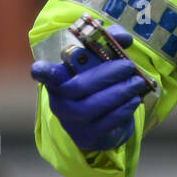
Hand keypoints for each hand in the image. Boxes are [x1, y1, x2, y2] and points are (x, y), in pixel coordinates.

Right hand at [31, 30, 144, 151]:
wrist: (105, 118)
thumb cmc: (100, 81)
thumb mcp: (105, 57)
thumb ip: (112, 40)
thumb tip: (124, 39)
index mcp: (60, 79)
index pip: (47, 75)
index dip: (43, 72)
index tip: (39, 69)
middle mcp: (60, 102)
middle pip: (78, 87)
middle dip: (107, 75)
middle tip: (128, 66)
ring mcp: (71, 122)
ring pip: (92, 107)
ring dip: (119, 92)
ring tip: (137, 82)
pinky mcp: (86, 137)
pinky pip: (105, 123)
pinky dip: (123, 109)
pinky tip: (134, 100)